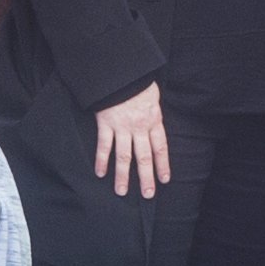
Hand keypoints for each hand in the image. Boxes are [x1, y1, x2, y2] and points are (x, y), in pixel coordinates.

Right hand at [94, 82, 170, 198]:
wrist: (121, 71)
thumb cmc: (137, 81)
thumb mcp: (152, 96)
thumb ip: (152, 112)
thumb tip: (153, 123)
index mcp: (153, 120)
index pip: (160, 147)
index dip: (162, 164)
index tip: (164, 180)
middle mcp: (139, 127)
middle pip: (144, 157)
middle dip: (146, 177)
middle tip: (148, 194)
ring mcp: (122, 126)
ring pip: (124, 156)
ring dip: (123, 176)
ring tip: (121, 192)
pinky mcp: (106, 123)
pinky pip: (104, 145)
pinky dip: (102, 160)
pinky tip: (101, 173)